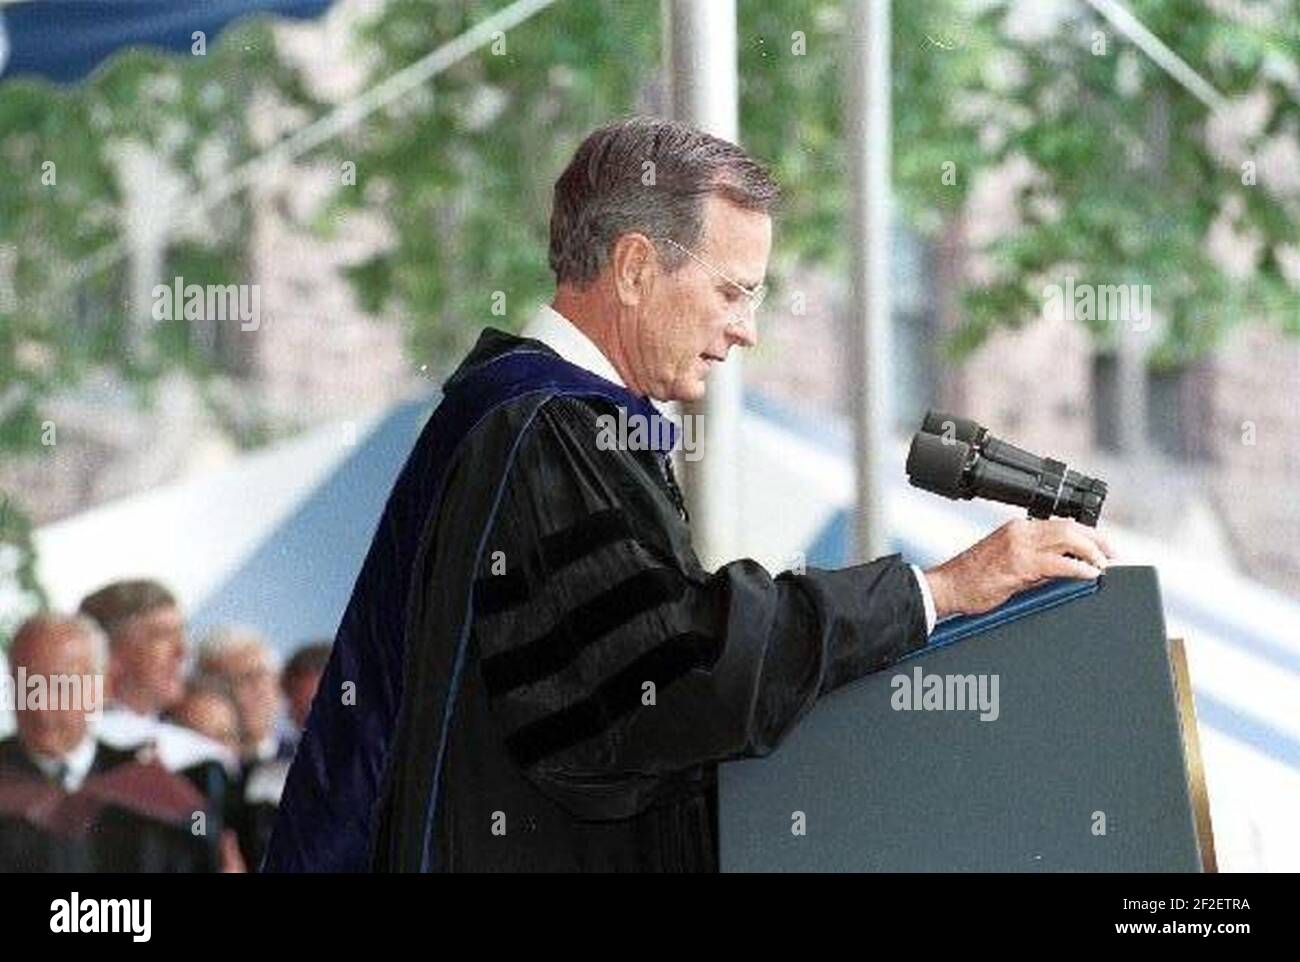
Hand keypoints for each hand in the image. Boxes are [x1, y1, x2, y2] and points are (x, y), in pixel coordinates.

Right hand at [923, 518, 1114, 619]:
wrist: (946, 587)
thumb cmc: (970, 579)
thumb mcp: (1007, 562)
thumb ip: (1035, 561)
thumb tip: (1065, 568)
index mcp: (1017, 528)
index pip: (1061, 523)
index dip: (1088, 534)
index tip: (1102, 546)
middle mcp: (1020, 531)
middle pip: (1070, 526)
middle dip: (1097, 540)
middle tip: (1111, 556)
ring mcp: (1020, 546)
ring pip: (1068, 538)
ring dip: (1092, 552)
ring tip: (1102, 566)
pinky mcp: (1020, 565)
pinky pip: (1060, 563)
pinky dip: (1080, 567)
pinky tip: (1089, 574)